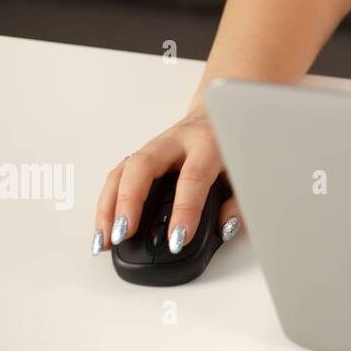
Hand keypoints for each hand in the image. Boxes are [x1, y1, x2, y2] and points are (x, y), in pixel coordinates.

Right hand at [92, 111, 242, 256]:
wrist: (220, 110)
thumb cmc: (232, 143)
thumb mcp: (247, 169)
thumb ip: (240, 200)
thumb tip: (225, 227)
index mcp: (208, 143)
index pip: (192, 178)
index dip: (185, 211)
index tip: (177, 240)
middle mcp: (175, 141)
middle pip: (142, 166)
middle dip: (129, 203)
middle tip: (123, 235)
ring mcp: (154, 146)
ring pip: (122, 171)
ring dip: (109, 207)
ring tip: (104, 239)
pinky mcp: (141, 156)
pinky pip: (118, 177)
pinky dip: (107, 204)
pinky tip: (104, 228)